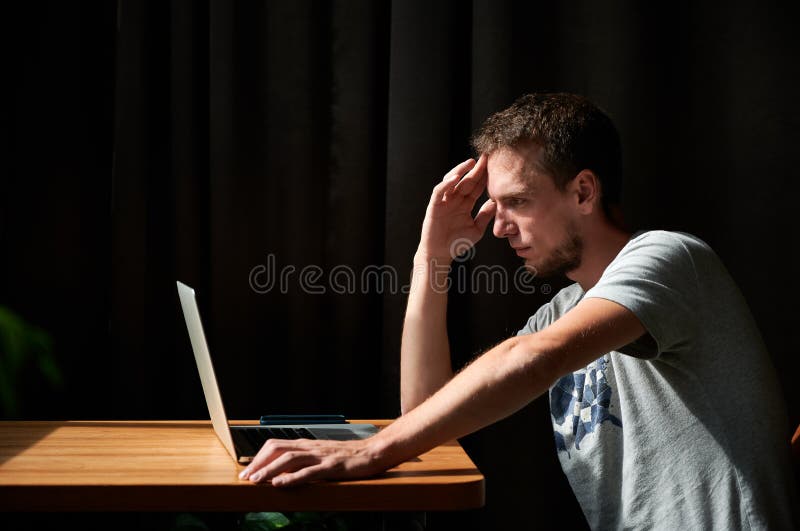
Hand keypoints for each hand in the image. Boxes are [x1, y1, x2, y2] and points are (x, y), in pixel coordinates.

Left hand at [238, 437, 387, 486]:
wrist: (373, 452)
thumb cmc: (348, 456)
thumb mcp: (322, 456)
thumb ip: (304, 460)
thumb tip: (283, 471)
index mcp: (307, 444)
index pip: (275, 445)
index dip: (259, 457)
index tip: (247, 470)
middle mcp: (310, 447)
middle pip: (277, 449)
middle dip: (258, 463)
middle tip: (245, 477)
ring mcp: (320, 456)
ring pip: (289, 459)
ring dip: (269, 470)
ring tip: (256, 480)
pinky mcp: (332, 467)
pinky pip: (308, 472)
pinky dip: (291, 478)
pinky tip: (280, 484)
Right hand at [417, 155, 495, 263]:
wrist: (440, 254)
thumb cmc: (457, 243)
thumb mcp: (476, 229)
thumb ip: (485, 215)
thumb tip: (496, 202)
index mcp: (465, 204)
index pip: (476, 187)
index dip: (485, 177)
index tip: (496, 166)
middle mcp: (454, 200)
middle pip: (466, 181)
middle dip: (476, 169)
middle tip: (486, 157)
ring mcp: (444, 202)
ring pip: (451, 181)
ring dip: (460, 171)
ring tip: (471, 163)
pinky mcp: (434, 206)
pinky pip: (439, 191)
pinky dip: (446, 184)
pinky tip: (455, 178)